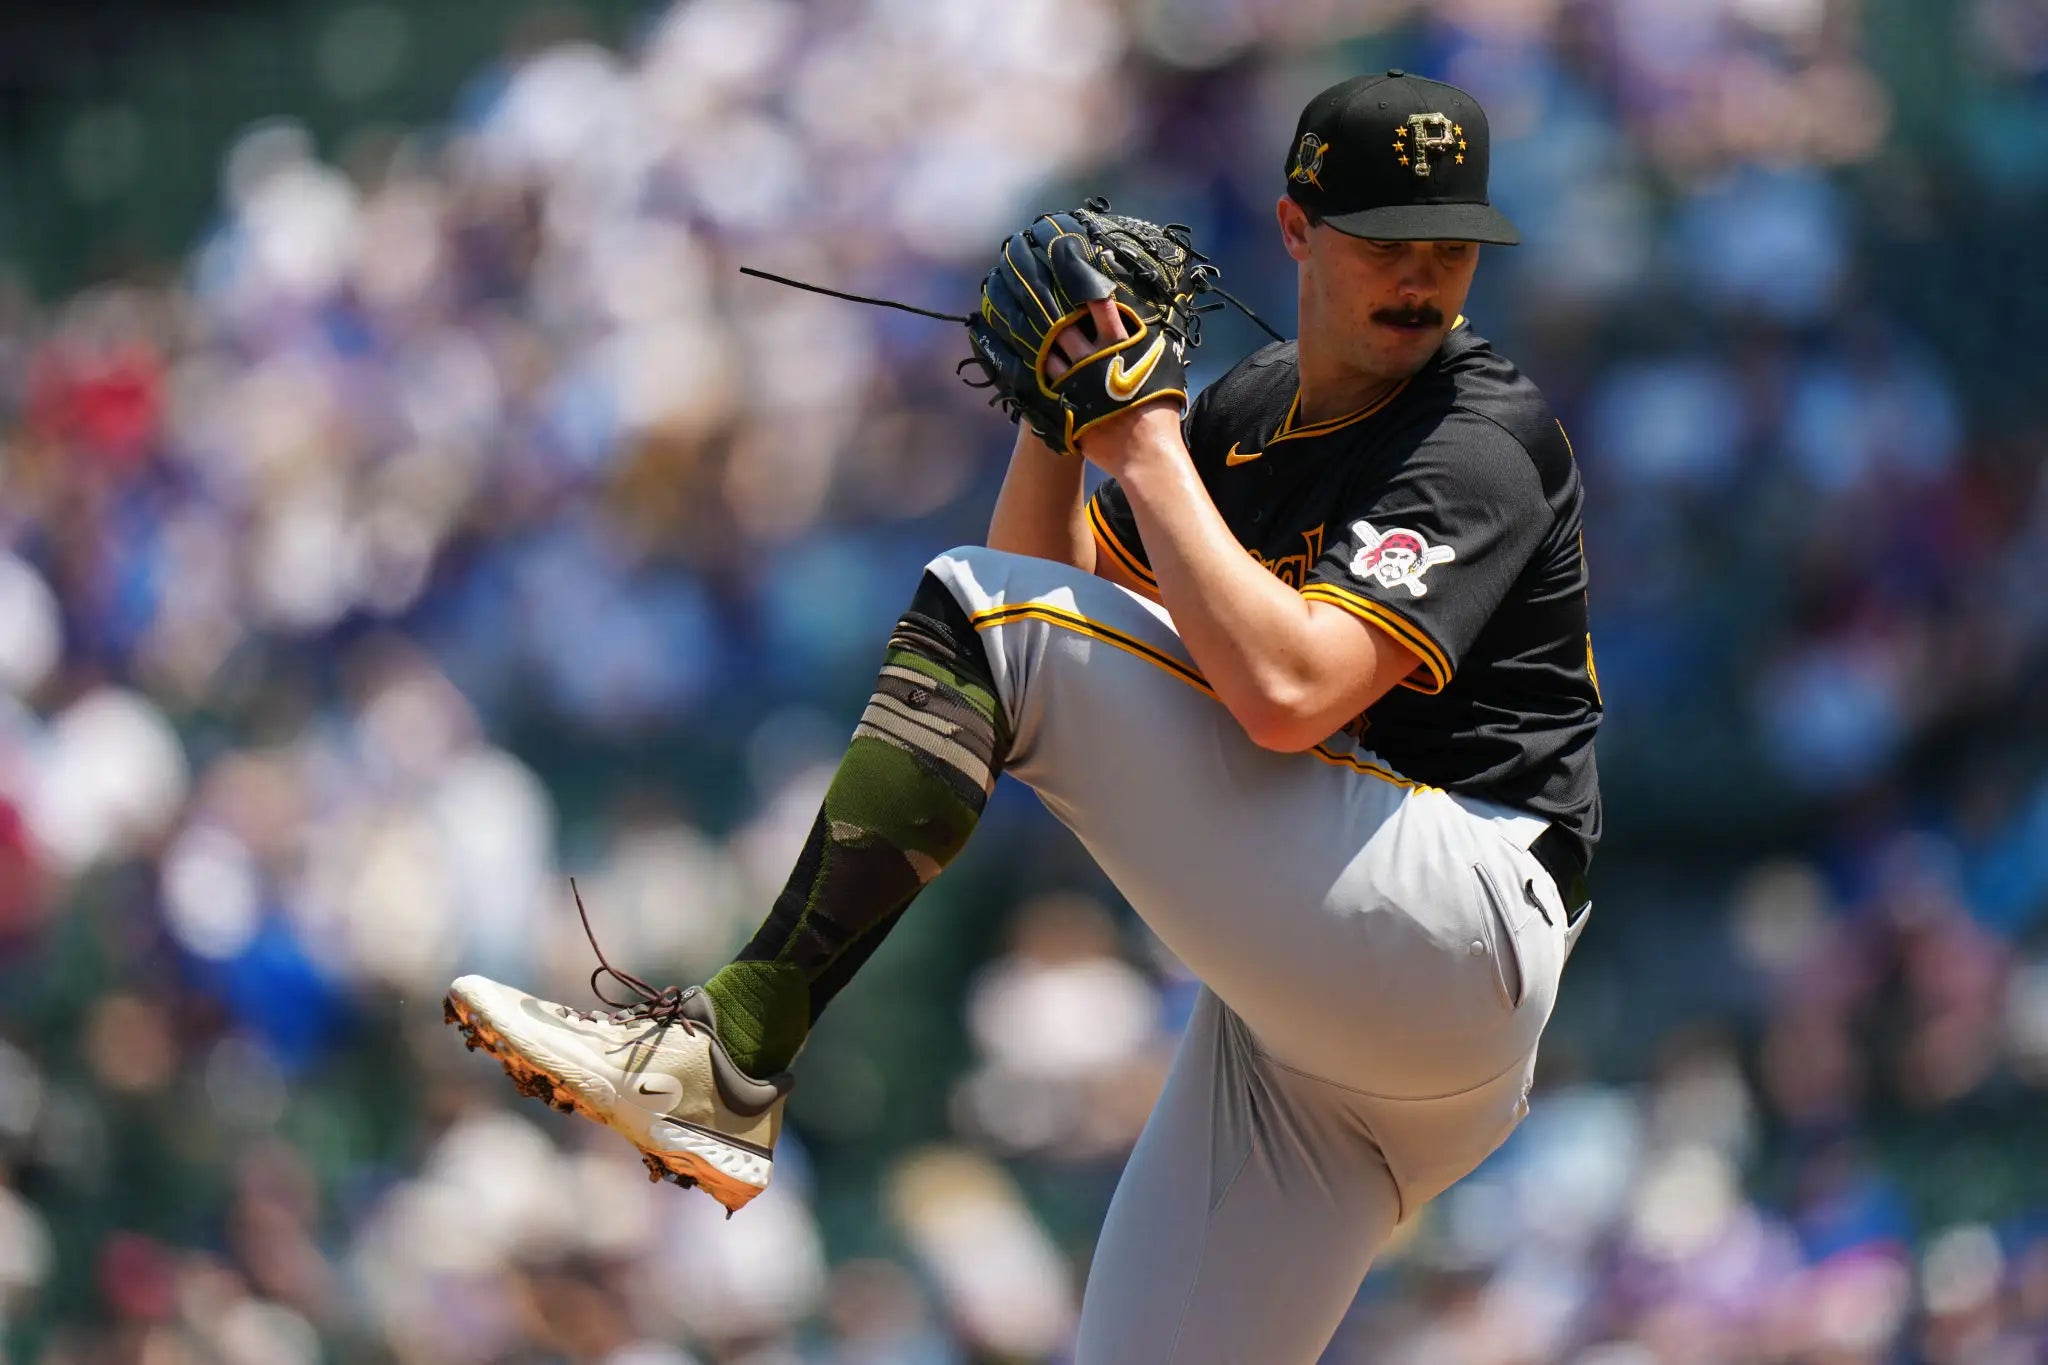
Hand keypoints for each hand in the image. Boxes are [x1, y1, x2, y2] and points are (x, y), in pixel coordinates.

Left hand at [1043, 300, 1180, 476]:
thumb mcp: (1166, 375)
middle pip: (1066, 330)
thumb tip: (1159, 337)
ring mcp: (1075, 383)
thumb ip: (1156, 353)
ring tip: (1029, 333)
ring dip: (1041, 346)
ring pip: (1049, 356)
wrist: (1144, 454)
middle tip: (1042, 303)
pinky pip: (1044, 386)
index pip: (1102, 310)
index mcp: (1119, 349)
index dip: (1088, 293)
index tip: (1075, 279)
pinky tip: (1028, 367)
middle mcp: (1092, 361)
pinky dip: (1037, 375)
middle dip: (1056, 318)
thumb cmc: (1160, 416)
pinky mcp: (1064, 405)